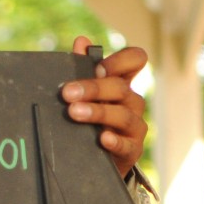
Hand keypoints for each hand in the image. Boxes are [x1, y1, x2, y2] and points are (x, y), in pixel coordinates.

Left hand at [61, 36, 149, 178]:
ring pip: (122, 114)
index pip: (135, 59)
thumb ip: (83, 69)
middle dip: (93, 88)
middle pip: (120, 87)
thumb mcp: (87, 96)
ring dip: (98, 112)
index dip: (119, 60)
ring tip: (74, 113)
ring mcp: (135, 126)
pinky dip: (114, 140)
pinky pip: (126, 144)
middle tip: (67, 93)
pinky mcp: (132, 150)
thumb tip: (81, 41)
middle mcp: (133, 101)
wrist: (96, 162)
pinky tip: (102, 138)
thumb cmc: (91, 123)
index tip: (97, 68)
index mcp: (123, 83)